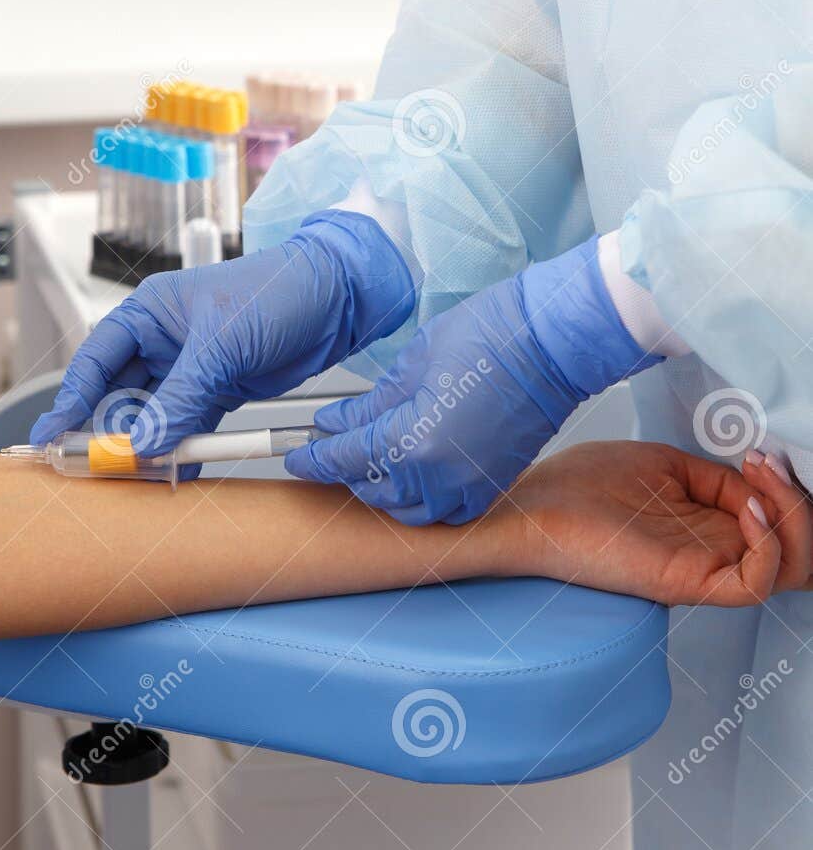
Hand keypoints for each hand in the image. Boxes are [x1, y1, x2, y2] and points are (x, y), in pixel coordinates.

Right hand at [29, 210, 413, 451]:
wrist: (339, 298)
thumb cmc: (277, 292)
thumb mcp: (223, 344)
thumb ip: (181, 397)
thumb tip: (144, 445)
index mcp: (150, 313)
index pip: (97, 359)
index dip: (71, 398)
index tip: (51, 434)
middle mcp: (164, 341)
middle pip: (119, 394)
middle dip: (108, 431)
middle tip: (97, 467)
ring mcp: (191, 369)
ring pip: (153, 416)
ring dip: (148, 446)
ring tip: (142, 474)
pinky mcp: (220, 391)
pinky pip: (189, 427)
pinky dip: (183, 450)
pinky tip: (178, 471)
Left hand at [287, 235, 659, 523]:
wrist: (554, 343)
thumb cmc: (495, 337)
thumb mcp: (414, 362)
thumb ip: (371, 402)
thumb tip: (339, 421)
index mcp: (413, 442)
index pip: (345, 458)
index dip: (313, 457)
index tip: (296, 452)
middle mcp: (440, 477)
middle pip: (371, 490)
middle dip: (344, 470)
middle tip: (329, 447)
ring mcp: (469, 487)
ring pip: (406, 510)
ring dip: (379, 489)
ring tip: (365, 459)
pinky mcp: (491, 486)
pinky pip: (443, 512)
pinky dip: (418, 500)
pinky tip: (408, 474)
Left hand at [501, 440, 810, 606]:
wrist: (531, 506)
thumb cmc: (579, 486)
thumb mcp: (665, 466)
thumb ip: (716, 478)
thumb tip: (757, 480)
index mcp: (707, 527)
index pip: (778, 525)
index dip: (784, 489)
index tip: (759, 453)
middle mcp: (712, 553)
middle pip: (797, 554)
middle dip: (801, 507)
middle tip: (769, 469)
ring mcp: (701, 570)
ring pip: (791, 571)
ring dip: (794, 521)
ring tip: (762, 486)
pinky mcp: (684, 583)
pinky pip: (755, 584)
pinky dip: (770, 545)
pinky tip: (748, 510)